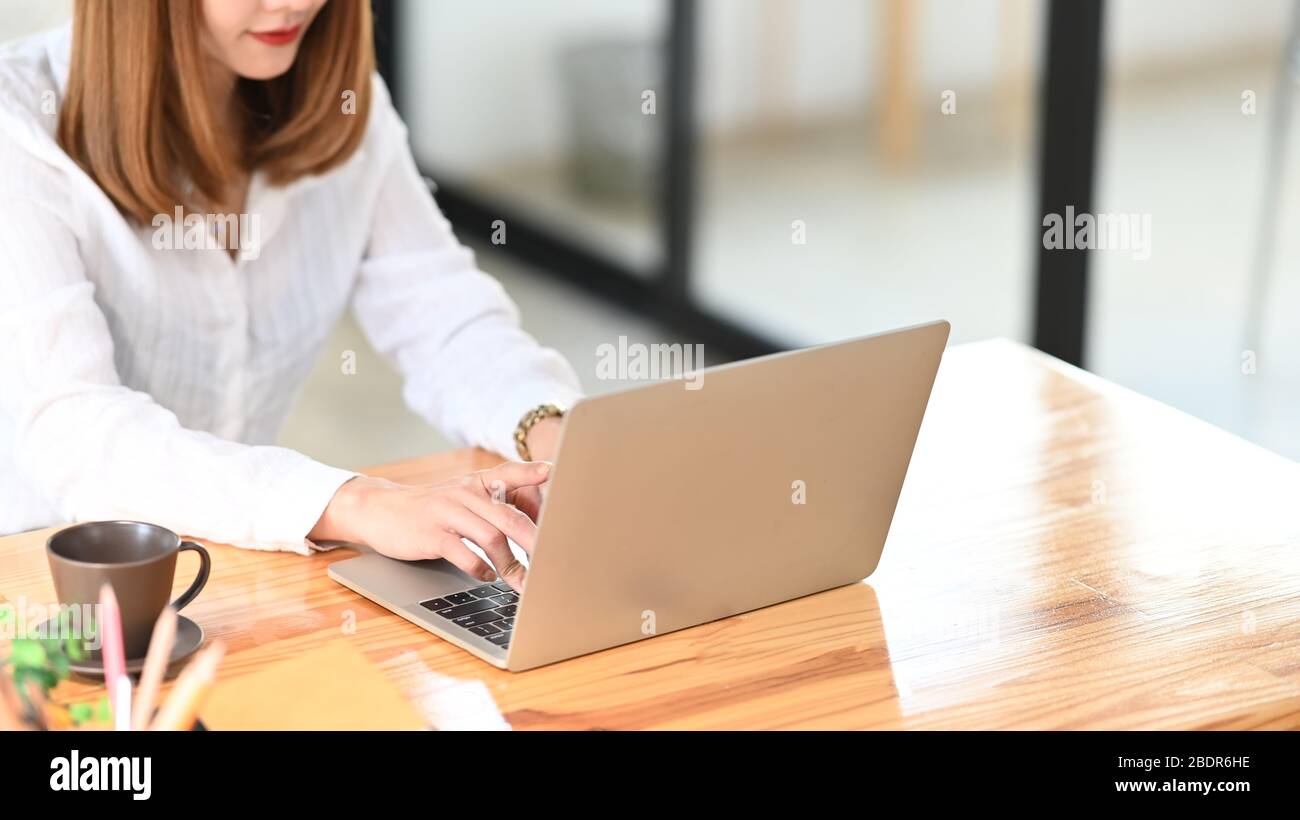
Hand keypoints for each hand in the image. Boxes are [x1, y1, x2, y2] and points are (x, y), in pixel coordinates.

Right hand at [310, 461, 552, 590]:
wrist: (381, 510)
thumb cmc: (433, 509)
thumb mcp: (464, 498)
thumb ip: (496, 507)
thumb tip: (536, 529)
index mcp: (478, 482)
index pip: (510, 473)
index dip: (532, 472)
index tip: (553, 473)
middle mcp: (465, 493)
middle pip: (509, 517)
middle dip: (536, 542)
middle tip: (554, 562)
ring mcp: (448, 512)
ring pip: (491, 537)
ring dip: (511, 564)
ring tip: (522, 582)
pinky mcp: (431, 534)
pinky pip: (463, 553)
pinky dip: (480, 569)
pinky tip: (487, 576)